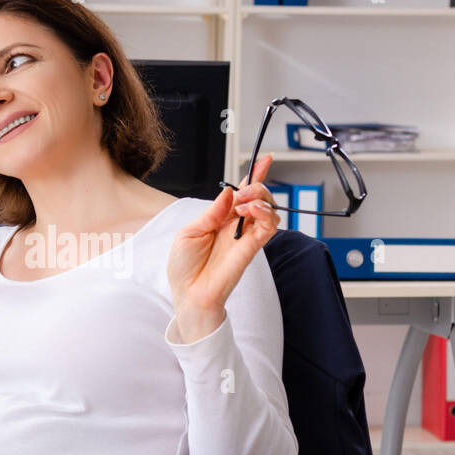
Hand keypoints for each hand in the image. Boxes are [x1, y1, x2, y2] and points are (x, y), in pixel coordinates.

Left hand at [166, 154, 279, 340]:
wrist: (188, 294)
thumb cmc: (185, 268)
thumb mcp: (190, 232)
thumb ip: (212, 212)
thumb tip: (229, 193)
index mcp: (220, 219)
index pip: (242, 193)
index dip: (254, 175)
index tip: (266, 160)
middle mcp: (236, 226)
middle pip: (259, 197)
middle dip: (256, 186)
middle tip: (243, 194)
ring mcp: (246, 237)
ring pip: (269, 209)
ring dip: (261, 198)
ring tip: (245, 204)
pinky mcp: (252, 248)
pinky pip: (269, 227)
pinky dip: (265, 213)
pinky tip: (251, 211)